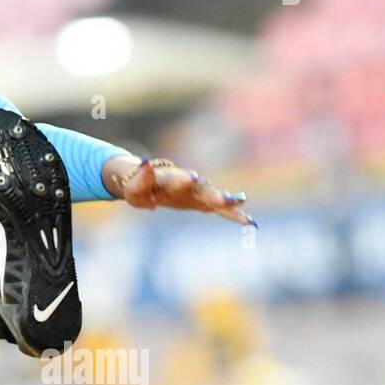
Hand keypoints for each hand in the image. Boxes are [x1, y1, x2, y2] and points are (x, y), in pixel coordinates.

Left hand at [108, 157, 253, 225]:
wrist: (147, 181)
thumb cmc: (139, 187)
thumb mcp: (134, 188)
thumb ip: (142, 178)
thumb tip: (144, 161)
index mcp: (169, 180)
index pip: (176, 179)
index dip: (183, 180)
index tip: (193, 177)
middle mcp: (187, 184)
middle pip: (201, 189)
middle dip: (212, 193)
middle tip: (225, 197)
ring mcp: (196, 193)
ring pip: (214, 196)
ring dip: (227, 200)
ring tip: (241, 201)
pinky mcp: (202, 203)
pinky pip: (220, 210)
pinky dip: (233, 215)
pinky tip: (250, 223)